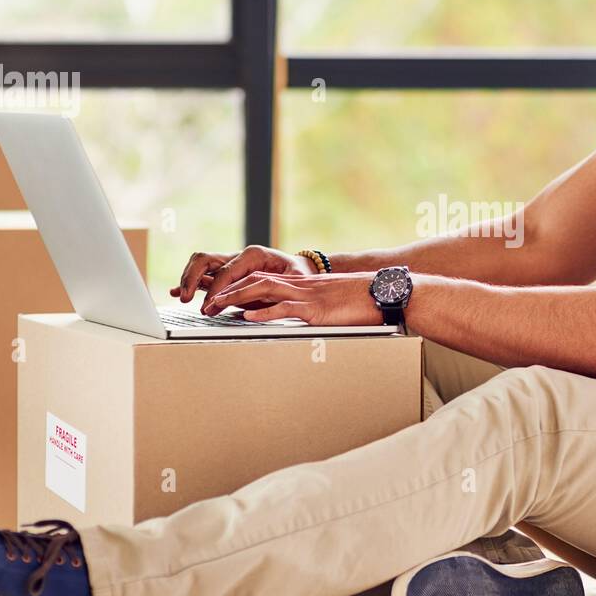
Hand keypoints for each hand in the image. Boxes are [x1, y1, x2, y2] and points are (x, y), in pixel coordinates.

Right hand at [169, 245, 318, 313]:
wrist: (302, 269)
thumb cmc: (299, 275)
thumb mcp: (295, 280)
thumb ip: (278, 288)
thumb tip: (259, 301)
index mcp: (253, 255)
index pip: (226, 271)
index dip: (216, 290)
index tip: (209, 307)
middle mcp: (239, 256)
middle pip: (206, 259)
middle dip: (192, 278)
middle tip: (185, 298)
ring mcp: (231, 263)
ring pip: (201, 263)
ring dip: (188, 278)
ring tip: (180, 296)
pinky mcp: (227, 273)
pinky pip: (204, 274)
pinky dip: (190, 281)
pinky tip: (176, 292)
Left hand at [205, 271, 383, 326]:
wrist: (387, 292)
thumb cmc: (367, 298)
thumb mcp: (336, 300)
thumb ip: (318, 305)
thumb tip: (309, 316)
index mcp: (305, 285)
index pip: (264, 279)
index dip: (240, 284)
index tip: (221, 292)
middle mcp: (302, 286)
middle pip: (256, 280)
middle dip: (230, 289)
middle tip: (208, 299)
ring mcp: (308, 296)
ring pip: (264, 290)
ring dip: (237, 298)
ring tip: (216, 306)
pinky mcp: (317, 310)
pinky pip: (285, 309)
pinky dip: (264, 312)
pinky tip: (247, 316)